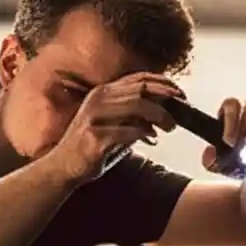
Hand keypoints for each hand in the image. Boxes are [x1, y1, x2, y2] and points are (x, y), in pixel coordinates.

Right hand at [44, 72, 183, 183]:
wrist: (63, 167)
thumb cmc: (92, 146)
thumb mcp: (115, 124)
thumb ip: (135, 116)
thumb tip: (164, 114)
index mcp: (103, 93)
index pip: (138, 79)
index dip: (163, 83)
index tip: (180, 93)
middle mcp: (98, 99)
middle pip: (141, 90)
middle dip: (166, 98)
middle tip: (182, 109)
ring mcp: (95, 117)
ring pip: (137, 106)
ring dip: (159, 116)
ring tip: (170, 126)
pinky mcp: (95, 137)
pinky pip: (128, 130)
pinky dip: (144, 133)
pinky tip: (152, 139)